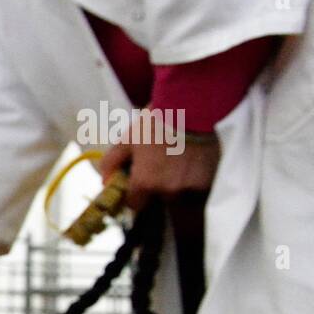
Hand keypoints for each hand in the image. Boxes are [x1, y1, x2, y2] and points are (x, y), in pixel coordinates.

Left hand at [98, 112, 219, 211]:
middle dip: (158, 186)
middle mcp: (166, 190)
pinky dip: (195, 177)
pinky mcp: (207, 181)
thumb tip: (105, 181)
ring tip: (179, 160)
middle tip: (162, 164)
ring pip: (180, 194)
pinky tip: (194, 159)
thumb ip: (112, 163)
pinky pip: (198, 187)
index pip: (135, 205)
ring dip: (178, 183)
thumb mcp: (127, 140)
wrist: (192, 108)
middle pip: (159, 198)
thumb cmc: (156, 122)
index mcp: (144, 183)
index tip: (138, 186)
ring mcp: (189, 187)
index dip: (135, 195)